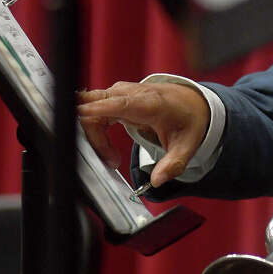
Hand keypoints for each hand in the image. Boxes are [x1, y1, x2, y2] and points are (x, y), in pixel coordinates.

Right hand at [76, 80, 210, 187]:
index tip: (79, 116)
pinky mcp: (117, 96)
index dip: (98, 108)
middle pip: (97, 102)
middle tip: (106, 159)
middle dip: (88, 128)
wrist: (193, 102)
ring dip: (93, 134)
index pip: (120, 102)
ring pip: (92, 106)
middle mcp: (134, 93)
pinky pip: (95, 109)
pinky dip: (94, 128)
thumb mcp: (187, 146)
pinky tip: (106, 147)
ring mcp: (123, 92)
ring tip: (112, 158)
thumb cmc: (188, 121)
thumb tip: (157, 180)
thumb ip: (173, 164)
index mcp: (151, 103)